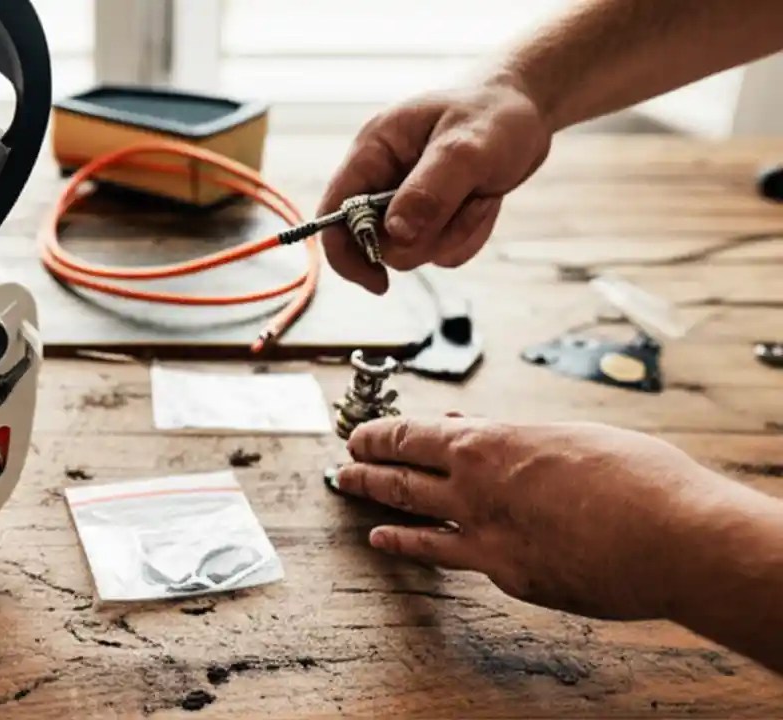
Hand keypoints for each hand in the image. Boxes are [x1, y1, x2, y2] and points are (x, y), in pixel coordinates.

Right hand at [317, 75, 552, 292]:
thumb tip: (396, 235)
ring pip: (414, 252)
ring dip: (454, 233)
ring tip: (479, 194)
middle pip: (377, 243)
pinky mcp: (431, 218)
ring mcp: (406, 202)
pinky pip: (441, 252)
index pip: (334, 213)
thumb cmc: (493, 113)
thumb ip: (429, 190)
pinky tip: (484, 202)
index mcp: (373, 153)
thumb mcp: (465, 148)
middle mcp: (381, 180)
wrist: (527, 110)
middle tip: (464, 203)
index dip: (345, 253)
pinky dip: (468, 236)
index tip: (378, 280)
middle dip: (425, 236)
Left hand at [333, 416, 744, 620]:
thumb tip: (472, 431)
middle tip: (345, 464)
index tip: (360, 433)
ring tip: (352, 495)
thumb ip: (515, 438)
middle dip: (366, 468)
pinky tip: (396, 544)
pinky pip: (450, 558)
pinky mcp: (505, 576)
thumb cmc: (638, 478)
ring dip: (376, 506)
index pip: (412, 435)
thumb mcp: (570, 437)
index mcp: (492, 444)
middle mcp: (475, 490)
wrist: (675, 539)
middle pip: (399, 478)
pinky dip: (415, 548)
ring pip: (411, 520)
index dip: (379, 434)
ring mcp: (485, 537)